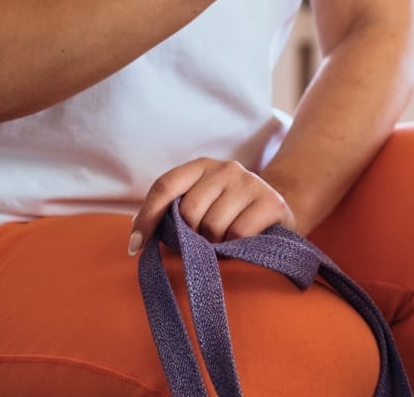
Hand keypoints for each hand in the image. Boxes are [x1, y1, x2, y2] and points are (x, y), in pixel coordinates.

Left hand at [127, 157, 296, 255]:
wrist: (278, 213)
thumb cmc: (229, 215)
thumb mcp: (201, 206)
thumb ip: (173, 216)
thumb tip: (138, 241)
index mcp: (202, 166)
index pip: (165, 186)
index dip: (147, 217)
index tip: (136, 246)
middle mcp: (227, 168)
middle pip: (189, 211)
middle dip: (190, 236)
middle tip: (201, 243)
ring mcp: (251, 183)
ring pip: (213, 225)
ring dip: (213, 244)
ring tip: (222, 242)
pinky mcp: (271, 203)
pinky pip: (238, 233)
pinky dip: (233, 247)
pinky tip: (239, 244)